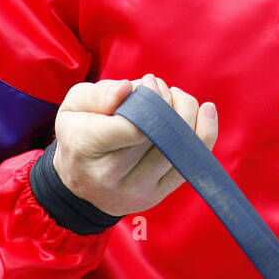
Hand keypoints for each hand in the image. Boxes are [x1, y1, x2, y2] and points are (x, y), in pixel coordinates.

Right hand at [52, 73, 217, 217]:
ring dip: (186, 113)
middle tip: (159, 87)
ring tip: (175, 98)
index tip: (148, 83)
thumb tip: (130, 88)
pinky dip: (204, 134)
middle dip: (169, 101)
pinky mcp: (157, 195)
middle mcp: (112, 176)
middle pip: (159, 135)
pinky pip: (191, 164)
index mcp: (85, 147)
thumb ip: (100, 93)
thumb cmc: (78, 134)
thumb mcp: (73, 106)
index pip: (132, 126)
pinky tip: (205, 112)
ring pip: (179, 148)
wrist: (77, 184)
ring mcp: (137, 189)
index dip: (151, 99)